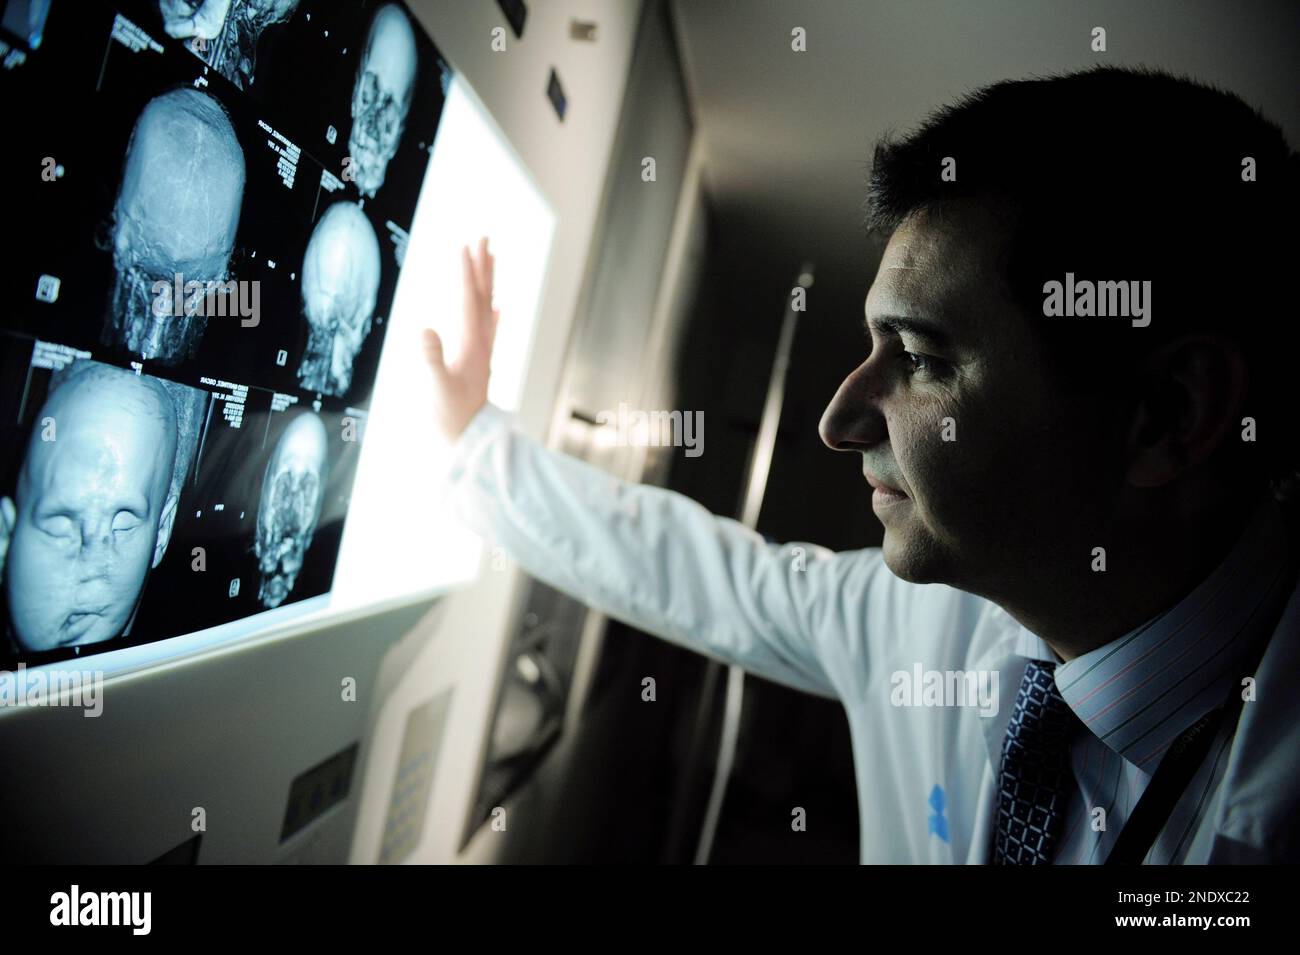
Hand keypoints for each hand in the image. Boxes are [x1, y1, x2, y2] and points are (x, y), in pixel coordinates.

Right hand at [423, 237, 499, 442]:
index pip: (469, 300)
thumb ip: (432, 358)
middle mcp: (482, 343)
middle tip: (484, 238)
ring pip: (488, 307)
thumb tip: (424, 329)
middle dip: (482, 266)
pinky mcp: (481, 362)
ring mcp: (483, 352)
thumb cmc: (452, 416)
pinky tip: (497, 307)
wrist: (472, 440)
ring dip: (488, 282)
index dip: (466, 272)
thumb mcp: (437, 387)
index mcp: (471, 344)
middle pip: (484, 296)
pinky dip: (492, 313)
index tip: (464, 246)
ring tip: (491, 259)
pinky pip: (490, 329)